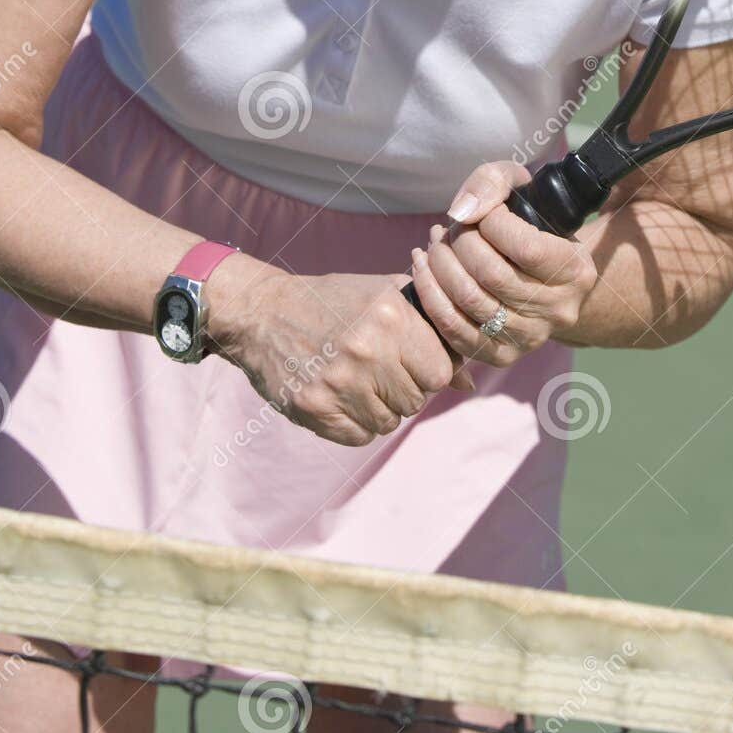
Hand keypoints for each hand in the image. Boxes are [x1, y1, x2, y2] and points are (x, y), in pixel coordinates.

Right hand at [208, 255, 472, 446]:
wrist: (263, 313)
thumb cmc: (333, 301)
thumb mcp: (384, 296)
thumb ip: (431, 329)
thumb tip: (469, 382)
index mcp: (390, 315)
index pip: (440, 372)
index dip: (429, 370)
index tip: (409, 360)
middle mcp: (367, 349)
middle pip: (416, 400)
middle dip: (404, 389)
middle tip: (378, 369)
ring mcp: (339, 382)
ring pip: (388, 422)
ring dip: (378, 407)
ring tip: (356, 379)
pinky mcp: (314, 408)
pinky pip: (358, 437)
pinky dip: (354, 423)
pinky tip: (339, 395)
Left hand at [409, 161, 597, 367]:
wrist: (535, 272)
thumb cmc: (526, 223)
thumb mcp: (519, 188)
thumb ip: (493, 182)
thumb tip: (462, 213)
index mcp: (576, 270)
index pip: (526, 247)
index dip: (490, 223)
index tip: (482, 213)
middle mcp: (559, 309)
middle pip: (491, 274)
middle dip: (458, 243)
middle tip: (448, 228)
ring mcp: (531, 337)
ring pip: (470, 301)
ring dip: (438, 265)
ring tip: (433, 244)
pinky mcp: (501, 355)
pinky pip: (454, 330)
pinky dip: (429, 294)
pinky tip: (422, 268)